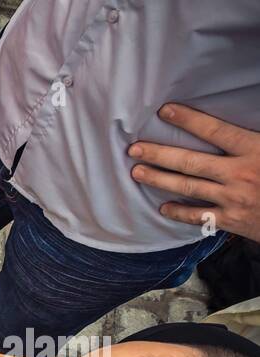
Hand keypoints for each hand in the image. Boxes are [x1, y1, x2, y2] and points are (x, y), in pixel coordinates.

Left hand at [129, 104, 259, 242]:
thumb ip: (256, 133)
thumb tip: (238, 122)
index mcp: (255, 149)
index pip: (216, 130)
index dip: (189, 119)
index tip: (165, 111)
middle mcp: (239, 173)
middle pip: (191, 161)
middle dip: (159, 154)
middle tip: (134, 149)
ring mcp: (233, 198)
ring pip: (188, 187)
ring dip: (159, 180)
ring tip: (136, 172)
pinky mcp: (231, 220)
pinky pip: (198, 216)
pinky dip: (179, 212)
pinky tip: (163, 207)